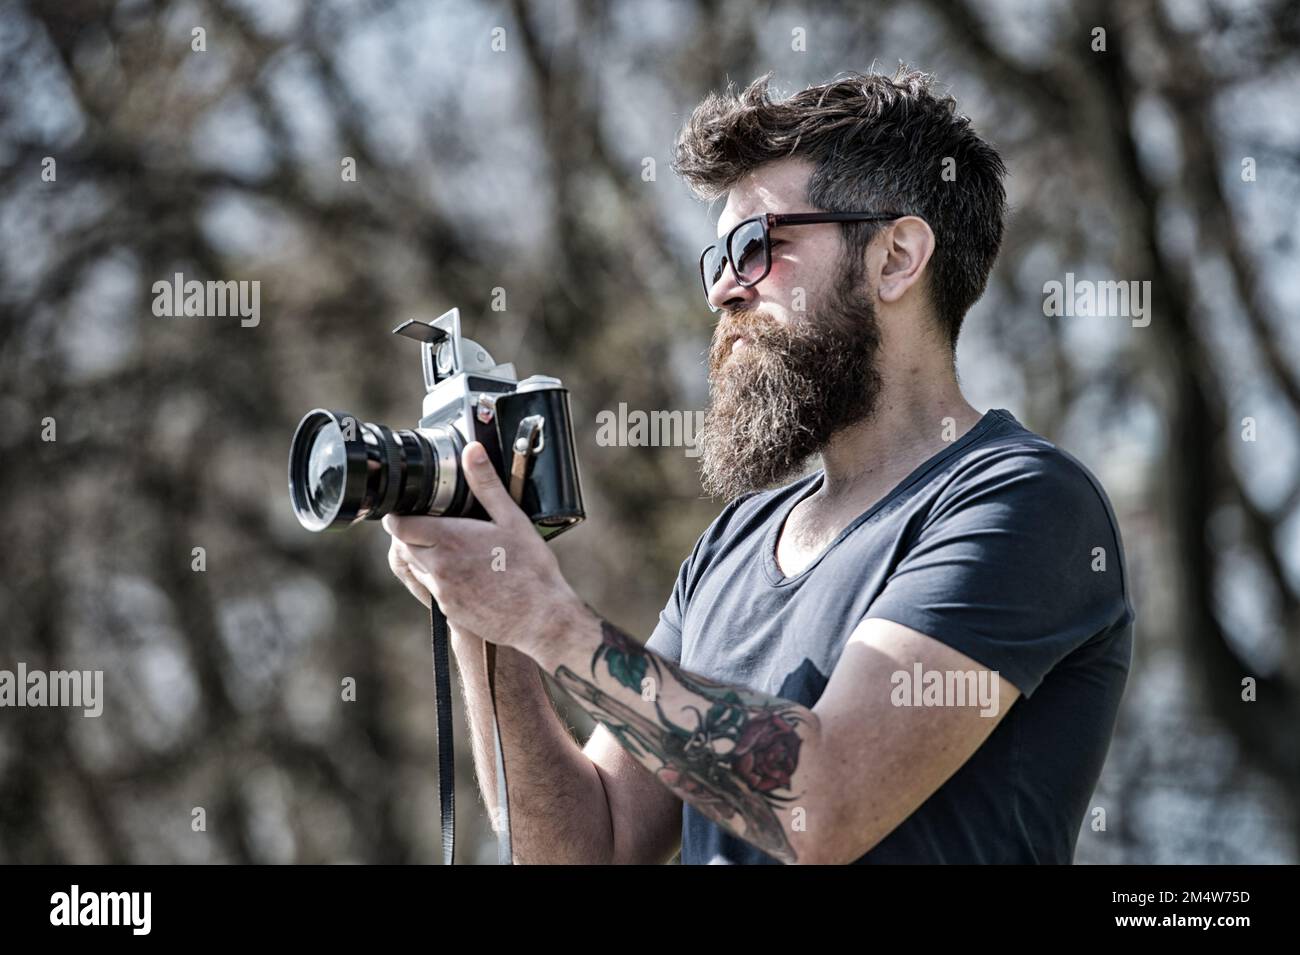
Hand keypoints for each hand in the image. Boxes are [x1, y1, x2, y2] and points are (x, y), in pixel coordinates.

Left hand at [382, 441, 583, 659]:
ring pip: (415, 567)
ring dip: (424, 555)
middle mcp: (438, 568)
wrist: (540, 618)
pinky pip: (431, 589)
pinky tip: (466, 571)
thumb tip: (472, 451)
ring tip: (452, 546)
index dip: (400, 515)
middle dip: (412, 532)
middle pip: (403, 545)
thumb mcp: (512, 519)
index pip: (398, 525)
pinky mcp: (449, 611)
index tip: (413, 508)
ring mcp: (441, 593)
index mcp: (449, 541)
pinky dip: (439, 577)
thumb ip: (486, 484)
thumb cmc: (531, 569)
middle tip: (436, 522)